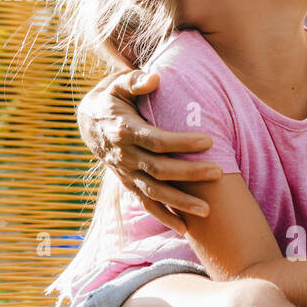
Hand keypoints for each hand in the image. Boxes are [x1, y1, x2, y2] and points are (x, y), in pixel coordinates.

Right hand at [77, 68, 221, 232]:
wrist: (86, 122)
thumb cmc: (110, 99)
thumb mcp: (117, 84)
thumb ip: (135, 80)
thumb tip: (156, 76)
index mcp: (124, 130)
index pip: (157, 140)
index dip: (182, 143)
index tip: (209, 141)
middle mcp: (124, 156)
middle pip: (159, 169)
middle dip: (190, 173)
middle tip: (219, 172)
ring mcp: (125, 173)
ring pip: (154, 192)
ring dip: (180, 203)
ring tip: (207, 210)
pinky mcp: (127, 183)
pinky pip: (146, 203)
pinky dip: (164, 217)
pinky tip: (185, 229)